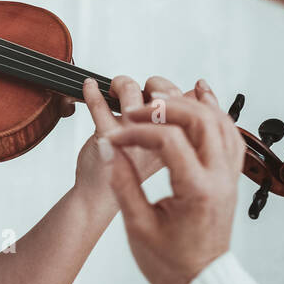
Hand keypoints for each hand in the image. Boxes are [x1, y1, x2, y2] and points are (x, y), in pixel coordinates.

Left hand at [75, 74, 197, 191]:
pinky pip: (99, 105)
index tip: (163, 92)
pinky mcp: (106, 137)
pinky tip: (90, 87)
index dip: (177, 93)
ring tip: (114, 88)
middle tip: (144, 90)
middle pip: (165, 95)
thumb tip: (193, 91)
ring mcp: (131, 138)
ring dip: (121, 83)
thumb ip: (177, 123)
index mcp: (175, 145)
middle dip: (155, 84)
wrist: (99, 200)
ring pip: (132, 92)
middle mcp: (156, 140)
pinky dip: (92, 92)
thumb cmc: (127, 172)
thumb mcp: (162, 149)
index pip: (188, 107)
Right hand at [100, 79, 245, 283]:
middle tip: (137, 108)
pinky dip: (216, 113)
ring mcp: (229, 177)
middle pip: (201, 119)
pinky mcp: (229, 178)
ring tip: (165, 93)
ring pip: (220, 122)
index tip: (113, 140)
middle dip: (165, 106)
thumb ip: (123, 183)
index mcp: (197, 191)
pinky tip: (202, 99)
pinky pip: (230, 136)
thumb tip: (109, 148)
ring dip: (192, 103)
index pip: (169, 140)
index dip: (136, 132)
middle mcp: (220, 178)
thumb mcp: (138, 225)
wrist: (201, 283)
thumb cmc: (170, 263)